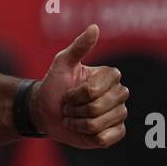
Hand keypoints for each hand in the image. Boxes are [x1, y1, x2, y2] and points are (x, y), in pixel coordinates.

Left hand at [31, 23, 127, 148]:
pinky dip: (87, 135)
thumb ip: (79, 46)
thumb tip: (95, 27)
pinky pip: (105, 138)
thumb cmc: (55, 84)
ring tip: (73, 116)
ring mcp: (119, 114)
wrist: (47, 111)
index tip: (69, 90)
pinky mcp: (116, 132)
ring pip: (98, 124)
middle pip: (97, 107)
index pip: (96, 88)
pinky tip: (82, 129)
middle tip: (69, 105)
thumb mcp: (62, 63)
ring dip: (77, 122)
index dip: (77, 92)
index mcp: (110, 76)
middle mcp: (119, 94)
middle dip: (75, 108)